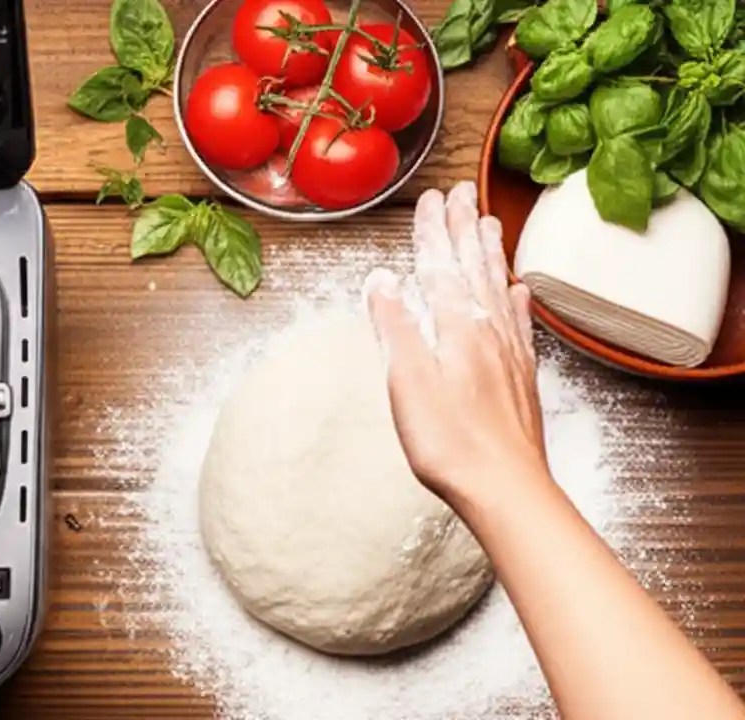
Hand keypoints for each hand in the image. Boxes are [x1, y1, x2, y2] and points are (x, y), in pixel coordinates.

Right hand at [363, 182, 549, 510]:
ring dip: (490, 252)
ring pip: (498, 287)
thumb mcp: (406, 382)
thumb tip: (381, 279)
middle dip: (462, 227)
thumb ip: (395, 326)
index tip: (428, 199)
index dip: (431, 231)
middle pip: (472, 267)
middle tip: (461, 192)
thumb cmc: (451, 444)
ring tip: (487, 223)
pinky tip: (520, 291)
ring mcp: (508, 353)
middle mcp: (488, 331)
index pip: (439, 266)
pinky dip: (517, 299)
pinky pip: (520, 323)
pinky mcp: (520, 377)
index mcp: (456, 328)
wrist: (505, 489)